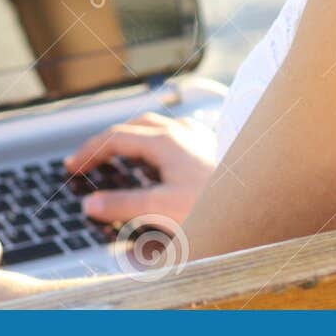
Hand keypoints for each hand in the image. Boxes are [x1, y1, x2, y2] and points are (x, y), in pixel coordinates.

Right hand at [63, 110, 217, 229]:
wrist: (263, 204)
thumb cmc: (218, 205)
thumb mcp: (163, 209)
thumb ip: (124, 205)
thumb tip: (91, 204)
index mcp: (165, 141)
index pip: (115, 137)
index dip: (89, 151)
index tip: (72, 166)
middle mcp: (182, 133)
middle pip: (134, 126)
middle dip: (109, 141)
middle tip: (91, 160)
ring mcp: (199, 139)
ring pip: (157, 129)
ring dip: (134, 139)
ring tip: (122, 158)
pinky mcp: (212, 151)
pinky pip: (177, 138)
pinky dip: (158, 146)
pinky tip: (164, 163)